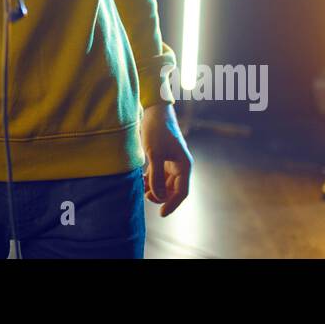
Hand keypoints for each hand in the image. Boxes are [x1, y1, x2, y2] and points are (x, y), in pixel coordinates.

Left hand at [140, 102, 192, 216]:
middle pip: (173, 190)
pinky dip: (150, 179)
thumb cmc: (157, 130)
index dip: (172, 204)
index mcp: (184, 165)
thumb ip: (156, 176)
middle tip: (145, 194)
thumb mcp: (154, 154)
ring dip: (154, 188)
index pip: (182, 192)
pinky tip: (140, 179)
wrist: (154, 109)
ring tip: (141, 186)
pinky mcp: (163, 158)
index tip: (161, 214)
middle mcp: (180, 165)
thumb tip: (158, 195)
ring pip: (164, 183)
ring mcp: (172, 162)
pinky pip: (159, 175)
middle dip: (160, 195)